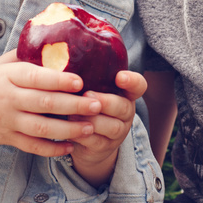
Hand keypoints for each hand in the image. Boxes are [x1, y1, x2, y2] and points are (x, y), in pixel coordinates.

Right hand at [0, 49, 103, 156]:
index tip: (81, 80)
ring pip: (41, 128)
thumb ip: (24, 56)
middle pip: (45, 103)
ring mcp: (8, 120)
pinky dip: (51, 149)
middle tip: (97, 104)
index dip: (59, 80)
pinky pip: (31, 146)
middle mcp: (10, 99)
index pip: (37, 77)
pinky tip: (69, 147)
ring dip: (67, 130)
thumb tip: (51, 41)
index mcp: (9, 76)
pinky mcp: (6, 138)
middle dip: (73, 105)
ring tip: (90, 127)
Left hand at [69, 70, 147, 186]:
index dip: (132, 81)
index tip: (120, 76)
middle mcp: (126, 112)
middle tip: (86, 96)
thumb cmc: (88, 105)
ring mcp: (118, 132)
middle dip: (105, 102)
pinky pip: (97, 142)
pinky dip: (82, 136)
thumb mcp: (92, 89)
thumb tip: (64, 55)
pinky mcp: (105, 148)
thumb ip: (88, 75)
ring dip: (92, 120)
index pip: (138, 85)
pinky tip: (70, 129)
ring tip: (73, 113)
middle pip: (123, 107)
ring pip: (111, 127)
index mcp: (125, 94)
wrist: (89, 142)